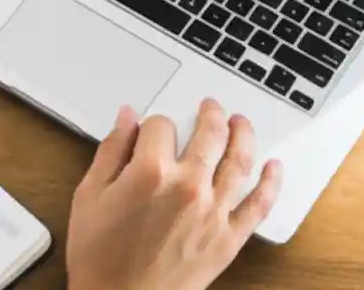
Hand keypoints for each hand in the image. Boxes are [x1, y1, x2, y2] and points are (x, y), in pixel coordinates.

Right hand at [66, 100, 282, 289]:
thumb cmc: (100, 257)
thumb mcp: (90, 195)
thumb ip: (111, 150)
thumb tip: (126, 117)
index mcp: (150, 173)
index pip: (161, 125)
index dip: (154, 124)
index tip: (151, 131)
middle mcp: (188, 187)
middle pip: (209, 134)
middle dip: (210, 113)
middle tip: (211, 107)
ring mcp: (213, 213)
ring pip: (240, 160)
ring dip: (244, 134)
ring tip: (241, 123)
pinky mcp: (228, 239)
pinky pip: (259, 205)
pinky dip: (270, 182)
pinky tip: (274, 167)